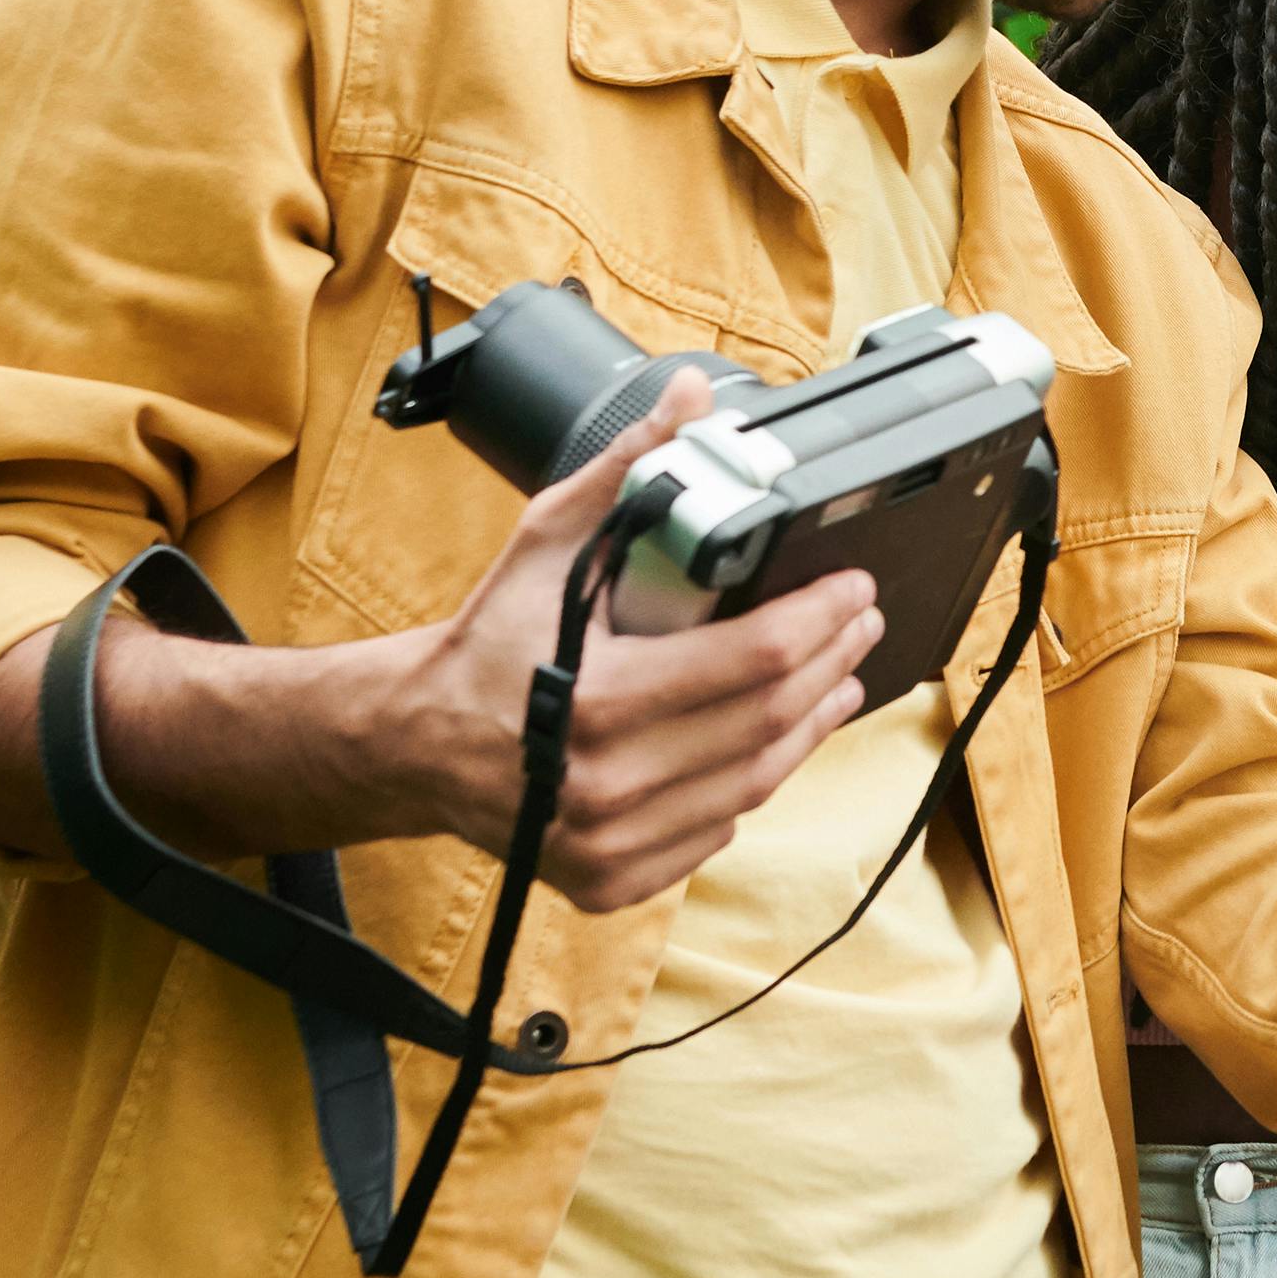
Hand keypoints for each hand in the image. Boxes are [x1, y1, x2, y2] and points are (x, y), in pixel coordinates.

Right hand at [396, 377, 883, 908]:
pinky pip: (714, 830)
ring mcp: (611, 841)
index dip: (821, 619)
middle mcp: (607, 782)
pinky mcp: (611, 878)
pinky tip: (769, 741)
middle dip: (831, 664)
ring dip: (811, 726)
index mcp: (598, 700)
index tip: (854, 588)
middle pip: (770, 722)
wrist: (418, 742)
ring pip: (755, 783)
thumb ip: (626, 470)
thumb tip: (693, 399)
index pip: (754, 660)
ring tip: (837, 677)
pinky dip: (750, 782)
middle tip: (859, 625)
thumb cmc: (488, 640)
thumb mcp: (547, 542)